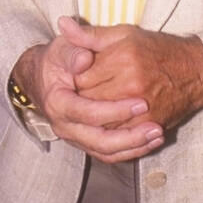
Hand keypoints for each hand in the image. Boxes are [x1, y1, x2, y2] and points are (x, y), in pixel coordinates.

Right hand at [12, 24, 165, 163]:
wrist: (44, 77)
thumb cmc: (57, 59)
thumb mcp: (62, 48)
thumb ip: (74, 50)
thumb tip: (84, 59)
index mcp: (58, 103)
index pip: (87, 113)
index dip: (114, 110)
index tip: (142, 102)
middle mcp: (64, 125)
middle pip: (98, 141)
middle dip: (129, 137)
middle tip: (155, 126)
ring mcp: (75, 137)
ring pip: (105, 152)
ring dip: (134, 147)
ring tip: (158, 135)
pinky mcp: (86, 142)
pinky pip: (109, 154)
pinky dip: (130, 151)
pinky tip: (151, 141)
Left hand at [58, 16, 202, 133]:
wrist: (196, 71)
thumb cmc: (158, 49)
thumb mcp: (124, 34)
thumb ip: (90, 35)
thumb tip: (63, 24)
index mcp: (123, 58)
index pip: (81, 74)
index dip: (73, 77)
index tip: (72, 76)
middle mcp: (131, 83)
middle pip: (88, 99)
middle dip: (79, 98)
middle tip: (77, 95)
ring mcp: (142, 107)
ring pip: (100, 121)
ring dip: (91, 118)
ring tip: (89, 109)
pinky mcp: (149, 125)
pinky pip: (118, 135)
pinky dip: (108, 131)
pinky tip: (106, 122)